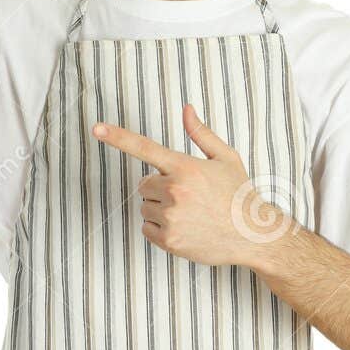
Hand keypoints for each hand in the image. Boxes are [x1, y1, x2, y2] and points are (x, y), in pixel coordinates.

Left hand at [91, 103, 294, 268]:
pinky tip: (185, 228)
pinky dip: (159, 229)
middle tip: (188, 196)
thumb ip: (200, 133)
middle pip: (144, 184)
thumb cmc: (239, 193)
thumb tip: (186, 108)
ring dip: (160, 208)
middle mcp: (174, 191)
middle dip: (159, 187)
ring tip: (190, 213)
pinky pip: (146, 228)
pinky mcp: (168, 240)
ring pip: (144, 206)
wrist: (253, 235)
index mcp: (185, 167)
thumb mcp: (226, 158)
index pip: (144, 148)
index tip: (95, 128)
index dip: (117, 137)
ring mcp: (170, 217)